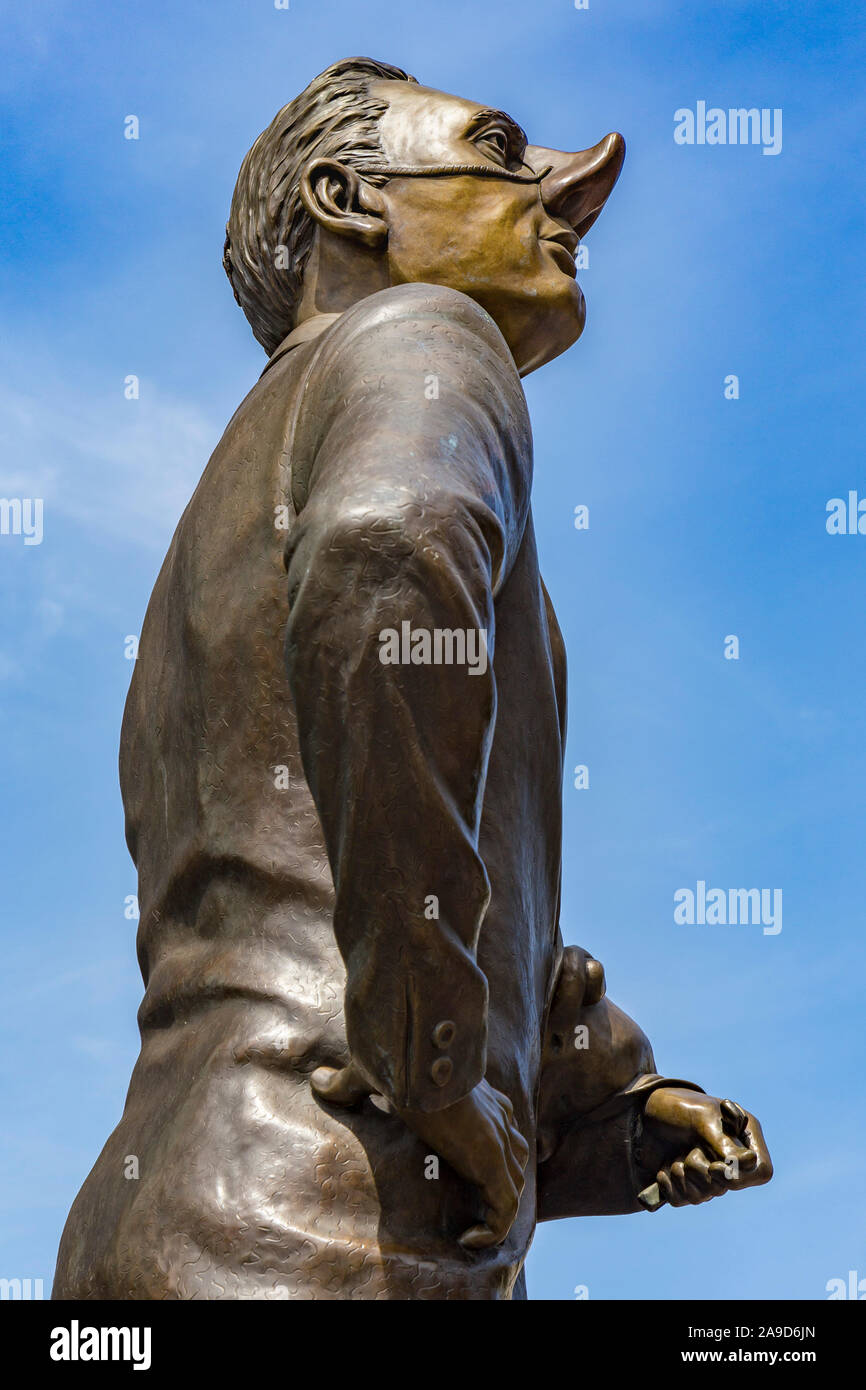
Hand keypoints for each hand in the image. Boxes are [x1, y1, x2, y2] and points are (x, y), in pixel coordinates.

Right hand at [311, 1062, 528, 1248]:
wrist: (420, 1061)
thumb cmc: (400, 1062)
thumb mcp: (372, 1074)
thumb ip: (348, 1083)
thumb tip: (318, 1080)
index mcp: (475, 1096)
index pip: (498, 1124)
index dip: (491, 1150)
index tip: (461, 1166)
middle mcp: (495, 1117)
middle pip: (515, 1155)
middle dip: (498, 1182)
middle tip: (471, 1204)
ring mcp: (497, 1141)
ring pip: (514, 1183)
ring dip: (496, 1208)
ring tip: (469, 1227)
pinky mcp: (492, 1163)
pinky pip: (506, 1208)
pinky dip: (494, 1228)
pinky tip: (468, 1239)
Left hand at [640, 1089, 772, 1208]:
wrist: (641, 1109)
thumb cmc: (675, 1105)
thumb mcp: (701, 1118)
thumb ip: (724, 1143)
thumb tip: (751, 1165)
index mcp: (743, 1135)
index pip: (761, 1171)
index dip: (742, 1177)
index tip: (714, 1168)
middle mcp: (729, 1157)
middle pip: (728, 1187)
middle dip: (700, 1171)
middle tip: (686, 1149)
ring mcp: (708, 1171)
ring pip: (704, 1196)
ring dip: (681, 1176)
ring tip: (673, 1155)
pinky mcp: (686, 1182)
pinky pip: (683, 1200)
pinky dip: (669, 1186)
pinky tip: (663, 1169)